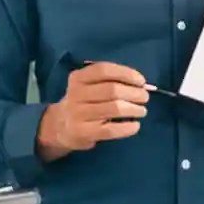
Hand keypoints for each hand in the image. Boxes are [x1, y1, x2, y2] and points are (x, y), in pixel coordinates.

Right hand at [36, 62, 153, 162]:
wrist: (59, 126)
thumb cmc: (81, 102)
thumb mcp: (87, 85)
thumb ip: (109, 81)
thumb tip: (140, 84)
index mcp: (78, 78)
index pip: (104, 70)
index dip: (126, 73)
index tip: (141, 81)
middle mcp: (76, 94)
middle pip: (112, 90)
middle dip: (134, 93)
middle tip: (144, 97)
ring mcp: (79, 114)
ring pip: (114, 108)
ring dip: (134, 109)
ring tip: (142, 111)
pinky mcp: (84, 132)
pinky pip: (111, 129)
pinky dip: (127, 127)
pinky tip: (135, 125)